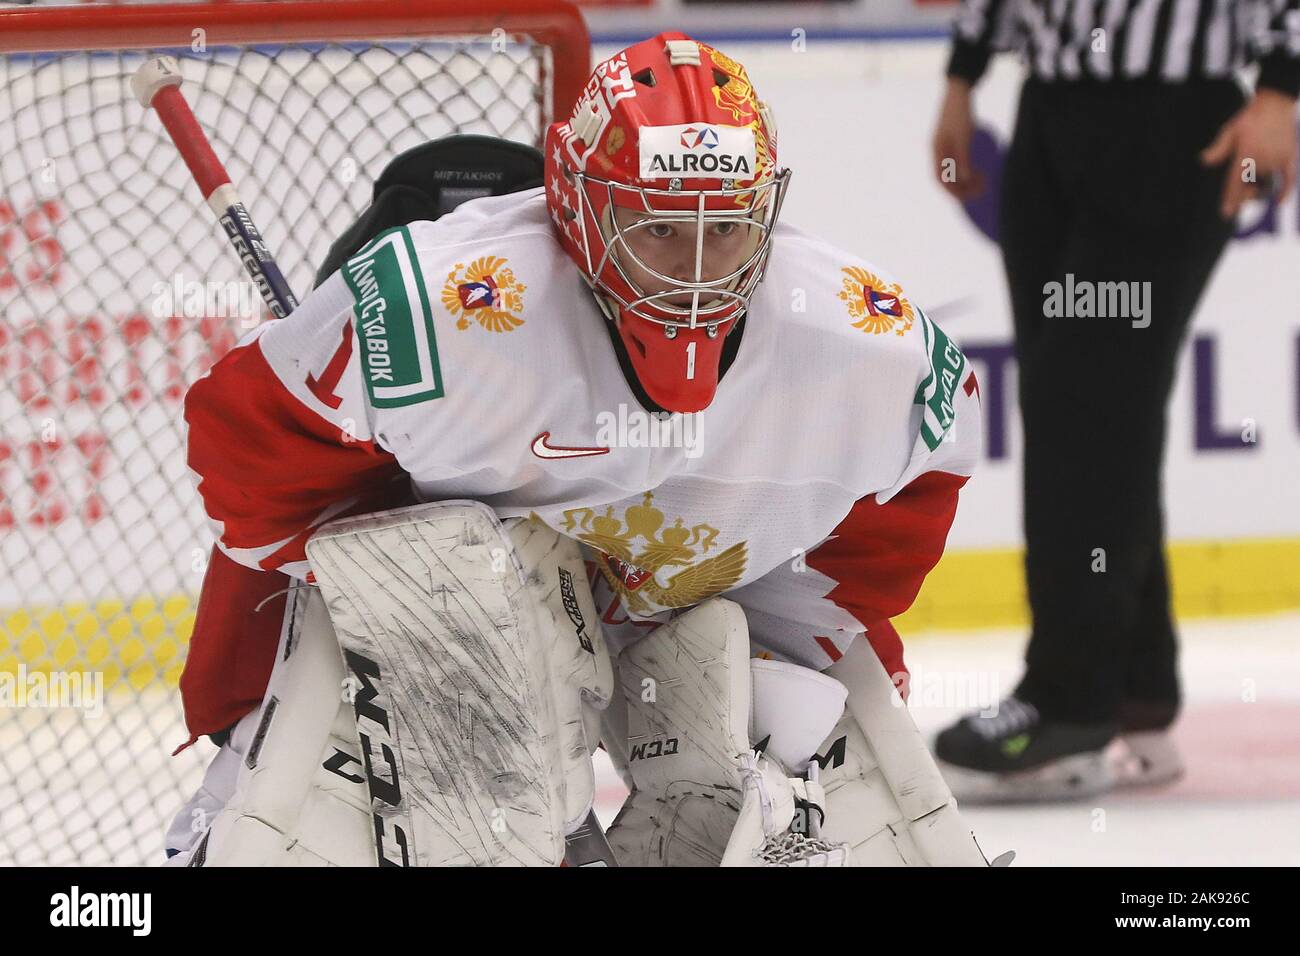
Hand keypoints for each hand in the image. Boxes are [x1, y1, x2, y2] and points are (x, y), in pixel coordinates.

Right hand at [932, 78, 984, 200]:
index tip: (969, 196)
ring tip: (983, 180)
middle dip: (963, 187)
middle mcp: (938, 152)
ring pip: (954, 171)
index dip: (953, 190)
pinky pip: (959, 163)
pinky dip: (968, 170)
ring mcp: (945, 148)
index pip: (940, 178)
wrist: (959, 92)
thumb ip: (963, 158)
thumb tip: (965, 180)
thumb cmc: (960, 113)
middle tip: (982, 189)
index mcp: (937, 151)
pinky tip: (978, 171)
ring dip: (967, 180)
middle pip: (947, 177)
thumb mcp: (963, 136)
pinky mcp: (953, 144)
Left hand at [1200, 88, 1297, 219]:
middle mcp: (1262, 159)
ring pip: (1267, 184)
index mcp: (1246, 155)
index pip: (1235, 183)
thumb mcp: (1230, 131)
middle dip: (1244, 195)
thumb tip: (1203, 160)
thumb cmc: (1249, 117)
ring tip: (1253, 187)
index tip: (1227, 214)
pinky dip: (1285, 190)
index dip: (1230, 200)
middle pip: (1251, 187)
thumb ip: (1218, 148)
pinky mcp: (1289, 157)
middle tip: (1242, 193)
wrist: (1275, 103)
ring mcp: (1277, 159)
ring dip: (1259, 189)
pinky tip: (1279, 201)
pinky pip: (1289, 178)